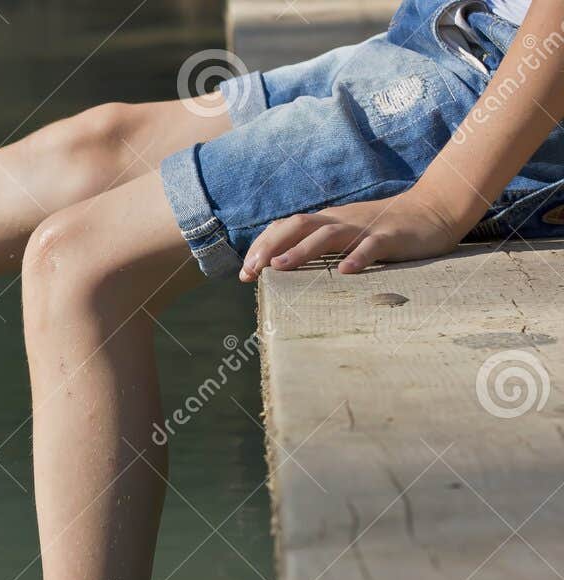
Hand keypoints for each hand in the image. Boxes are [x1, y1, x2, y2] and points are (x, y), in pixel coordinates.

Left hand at [238, 190, 467, 280]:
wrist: (434, 209)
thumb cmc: (382, 228)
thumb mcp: (345, 233)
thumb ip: (318, 244)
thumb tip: (282, 263)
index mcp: (326, 221)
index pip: (285, 228)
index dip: (261, 246)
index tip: (244, 272)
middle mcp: (340, 221)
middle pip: (297, 226)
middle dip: (269, 247)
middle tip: (251, 270)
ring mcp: (365, 228)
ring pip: (328, 235)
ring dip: (301, 251)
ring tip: (280, 267)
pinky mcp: (390, 237)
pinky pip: (371, 247)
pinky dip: (357, 258)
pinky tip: (345, 272)